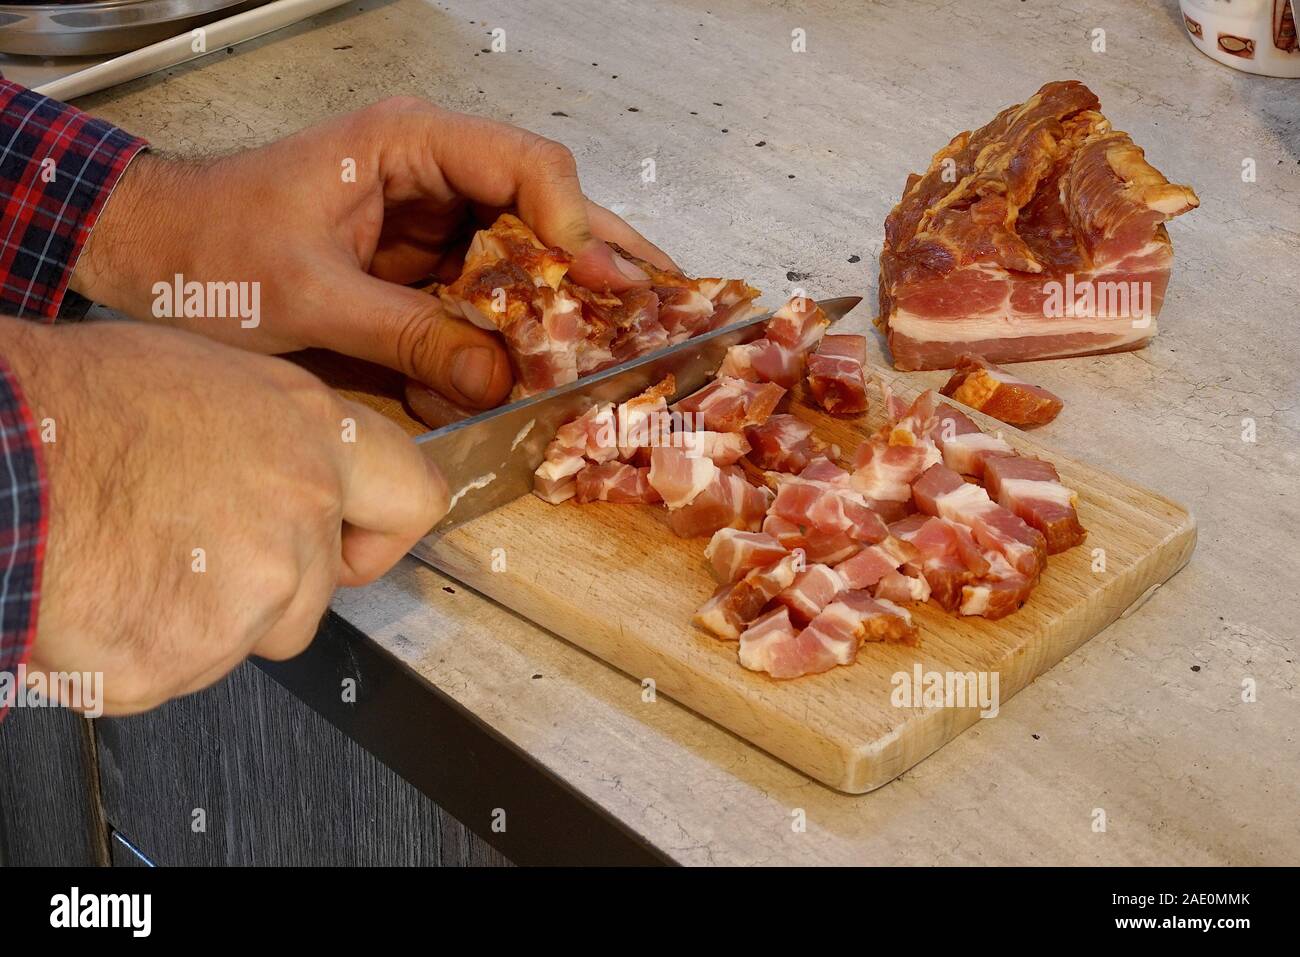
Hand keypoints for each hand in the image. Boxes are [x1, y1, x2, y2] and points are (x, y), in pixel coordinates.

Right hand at [3, 317, 446, 713]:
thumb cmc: (67, 407)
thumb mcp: (201, 378)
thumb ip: (271, 435)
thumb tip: (283, 465)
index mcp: (312, 437)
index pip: (413, 498)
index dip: (380, 531)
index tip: (358, 543)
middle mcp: (299, 514)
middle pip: (319, 591)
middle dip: (267, 587)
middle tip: (190, 546)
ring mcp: (252, 592)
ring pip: (250, 636)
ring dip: (201, 618)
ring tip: (132, 555)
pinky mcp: (187, 655)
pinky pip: (179, 670)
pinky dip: (143, 648)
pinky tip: (105, 590)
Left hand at [70, 97, 676, 409]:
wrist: (154, 252)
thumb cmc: (212, 248)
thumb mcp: (311, 297)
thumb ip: (408, 337)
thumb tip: (500, 381)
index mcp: (409, 144)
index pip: (525, 164)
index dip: (575, 224)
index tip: (604, 286)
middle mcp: (435, 172)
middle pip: (546, 205)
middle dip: (606, 258)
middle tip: (675, 303)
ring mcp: (434, 219)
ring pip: (529, 250)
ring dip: (577, 296)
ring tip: (644, 331)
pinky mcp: (424, 263)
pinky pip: (491, 290)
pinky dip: (523, 326)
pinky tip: (564, 355)